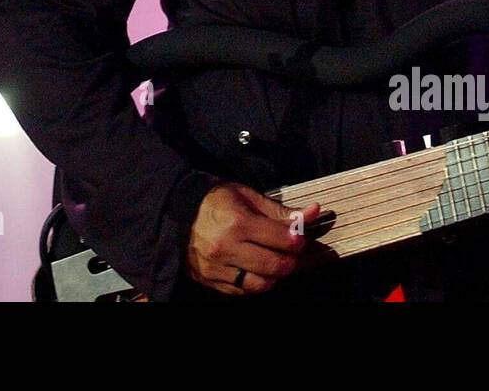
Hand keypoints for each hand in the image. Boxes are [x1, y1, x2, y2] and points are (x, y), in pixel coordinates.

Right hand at [186, 182, 324, 294]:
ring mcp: (217, 267)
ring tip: (273, 263)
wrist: (175, 211)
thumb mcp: (247, 197)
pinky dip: (255, 284)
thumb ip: (280, 211)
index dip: (298, 240)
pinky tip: (256, 270)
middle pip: (276, 266)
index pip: (284, 240)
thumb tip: (313, 212)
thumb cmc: (215, 200)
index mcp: (238, 222)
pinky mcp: (210, 280)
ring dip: (274, 276)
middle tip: (290, 253)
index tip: (298, 237)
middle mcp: (227, 247)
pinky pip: (242, 290)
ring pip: (261, 284)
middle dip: (291, 261)